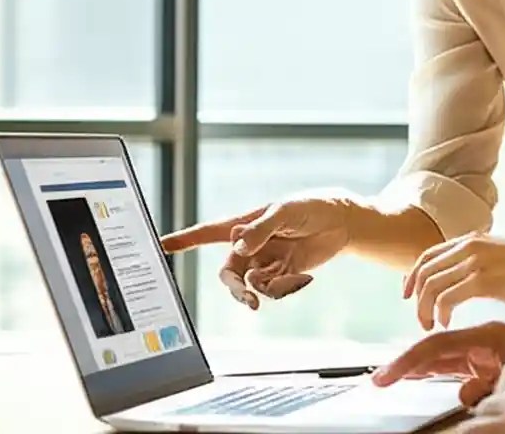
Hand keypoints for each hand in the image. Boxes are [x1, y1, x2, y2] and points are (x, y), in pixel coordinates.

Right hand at [159, 191, 357, 309]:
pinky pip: (271, 288)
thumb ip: (260, 230)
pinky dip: (281, 287)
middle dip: (234, 287)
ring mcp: (265, 260)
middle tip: (248, 298)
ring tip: (281, 281)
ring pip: (248, 285)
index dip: (184, 240)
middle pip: (228, 272)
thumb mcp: (285, 212)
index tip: (160, 246)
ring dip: (259, 289)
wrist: (343, 222)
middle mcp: (250, 245)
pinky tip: (299, 277)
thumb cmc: (311, 206)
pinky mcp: (283, 273)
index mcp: (244, 225)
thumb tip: (238, 248)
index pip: (207, 233)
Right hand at [372, 322, 504, 405]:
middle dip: (409, 366)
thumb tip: (464, 396)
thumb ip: (487, 384)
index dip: (409, 361)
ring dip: (423, 371)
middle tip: (381, 380)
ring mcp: (487, 354)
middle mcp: (484, 343)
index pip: (438, 346)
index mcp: (488, 336)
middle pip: (437, 353)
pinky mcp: (494, 365)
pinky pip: (462, 372)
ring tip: (397, 377)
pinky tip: (429, 379)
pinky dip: (444, 377)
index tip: (386, 376)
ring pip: (446, 364)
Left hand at [404, 234, 504, 329]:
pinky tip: (447, 323)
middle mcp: (470, 246)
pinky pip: (446, 299)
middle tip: (420, 318)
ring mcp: (475, 262)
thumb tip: (461, 278)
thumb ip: (478, 261)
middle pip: (425, 271)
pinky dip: (441, 313)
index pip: (429, 254)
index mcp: (473, 239)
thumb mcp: (500, 256)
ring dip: (425, 309)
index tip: (409, 294)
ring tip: (431, 325)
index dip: (413, 276)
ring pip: (431, 286)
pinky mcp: (483, 281)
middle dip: (416, 297)